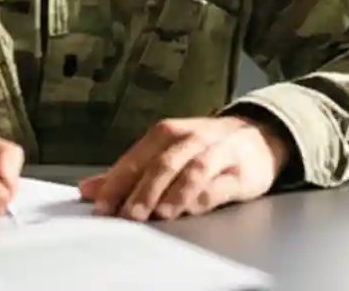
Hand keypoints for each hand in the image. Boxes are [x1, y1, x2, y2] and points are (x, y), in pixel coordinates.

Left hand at [78, 115, 291, 221]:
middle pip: (162, 163)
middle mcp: (190, 139)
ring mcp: (217, 153)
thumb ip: (128, 172)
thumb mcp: (165, 153)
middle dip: (143, 190)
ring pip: (192, 171)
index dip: (117, 183)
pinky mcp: (241, 171)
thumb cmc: (205, 148)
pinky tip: (192, 210)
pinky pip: (221, 184)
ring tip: (158, 213)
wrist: (260, 135)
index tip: (100, 206)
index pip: (136, 158)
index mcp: (166, 134)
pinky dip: (204, 197)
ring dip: (174, 192)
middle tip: (127, 215)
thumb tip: (88, 189)